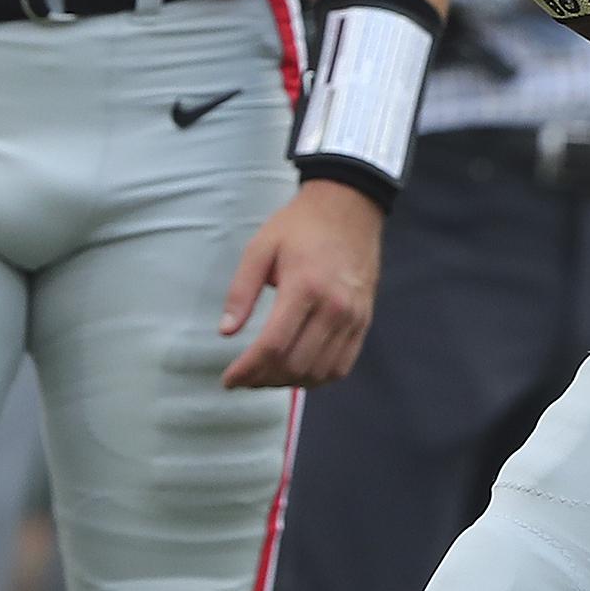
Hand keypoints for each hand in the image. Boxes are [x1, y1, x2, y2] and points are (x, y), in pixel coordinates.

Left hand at [219, 178, 384, 388]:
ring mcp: (353, 317)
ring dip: (288, 383)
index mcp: (304, 286)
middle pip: (296, 364)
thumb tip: (226, 332)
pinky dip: (317, 378)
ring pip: (319, 372)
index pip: (273, 345)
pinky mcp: (364, 321)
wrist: (349, 207)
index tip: (229, 379)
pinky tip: (297, 371)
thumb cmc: (300, 226)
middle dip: (263, 379)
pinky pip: (342, 366)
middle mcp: (334, 307)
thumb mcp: (261, 248)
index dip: (247, 369)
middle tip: (244, 376)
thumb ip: (241, 291)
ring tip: (266, 375)